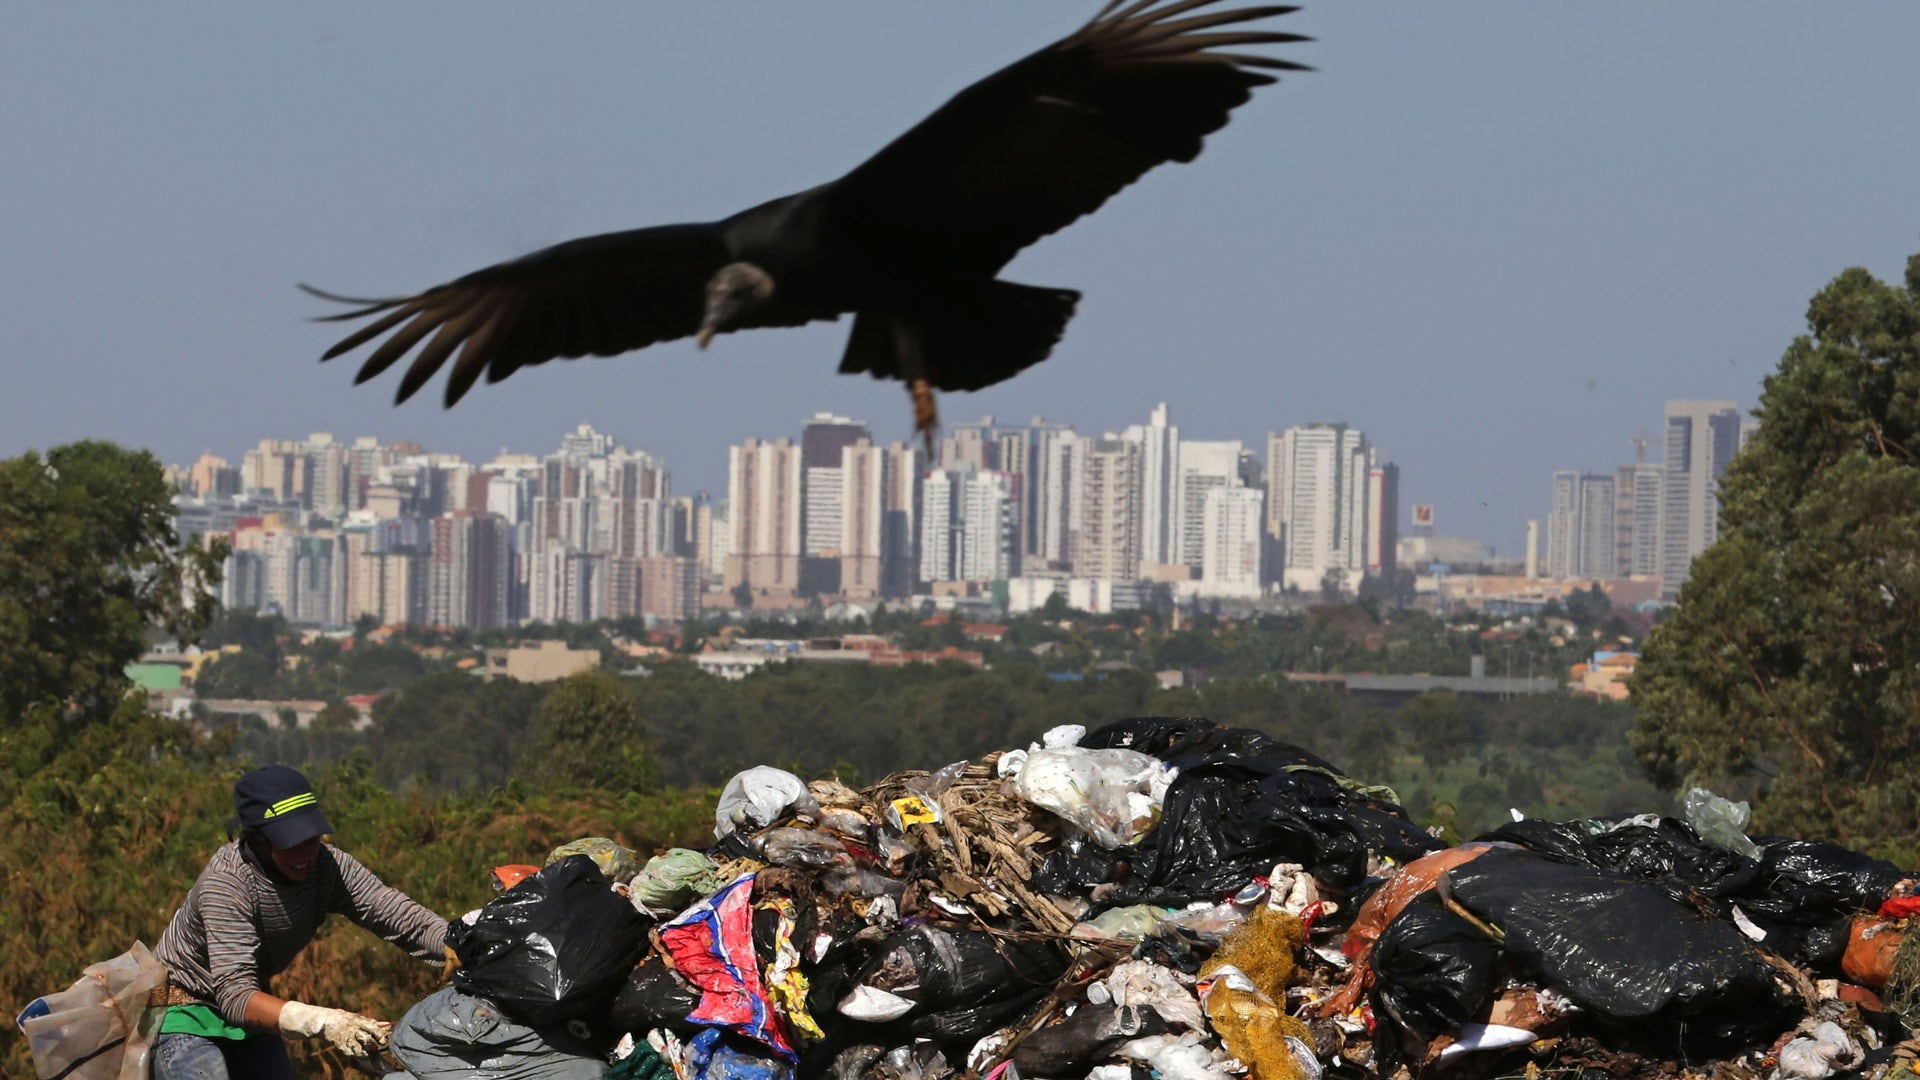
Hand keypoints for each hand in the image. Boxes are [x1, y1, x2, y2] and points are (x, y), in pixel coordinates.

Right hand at [277, 1000, 391, 1055]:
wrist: (324, 1021)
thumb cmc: (344, 1019)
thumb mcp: (358, 1018)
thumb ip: (372, 1022)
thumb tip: (387, 1024)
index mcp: (361, 1020)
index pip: (375, 1028)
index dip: (382, 1035)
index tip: (386, 1039)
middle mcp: (355, 1028)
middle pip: (370, 1038)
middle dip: (376, 1044)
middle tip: (380, 1047)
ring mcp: (347, 1036)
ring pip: (361, 1047)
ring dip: (367, 1051)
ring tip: (370, 1052)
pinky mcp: (339, 1043)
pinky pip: (350, 1052)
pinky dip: (356, 1054)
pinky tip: (359, 1054)